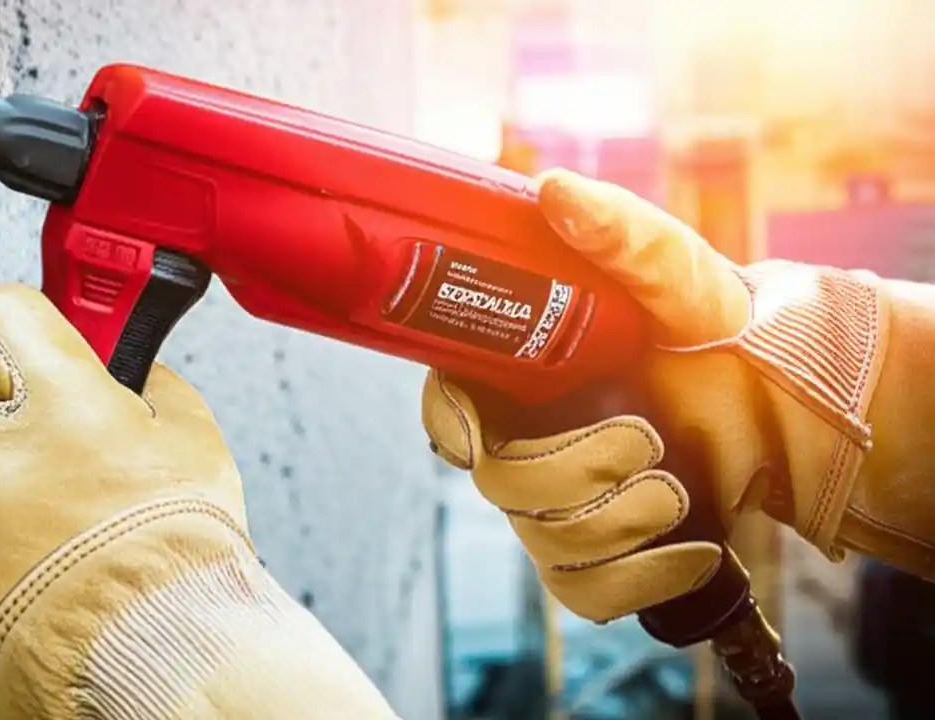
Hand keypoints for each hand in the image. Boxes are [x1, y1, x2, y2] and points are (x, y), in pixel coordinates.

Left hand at [0, 284, 254, 718]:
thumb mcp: (201, 452)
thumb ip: (161, 395)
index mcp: (61, 403)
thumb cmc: (184, 574)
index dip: (5, 327)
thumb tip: (143, 376)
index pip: (0, 316)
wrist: (163, 668)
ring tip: (21, 544)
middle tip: (50, 472)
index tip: (7, 337)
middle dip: (3, 432)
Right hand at [424, 169, 898, 620]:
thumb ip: (619, 233)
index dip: (451, 423)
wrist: (784, 397)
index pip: (446, 405)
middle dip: (576, 471)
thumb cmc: (715, 322)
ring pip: (543, 542)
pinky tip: (692, 548)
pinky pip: (584, 592)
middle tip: (647, 441)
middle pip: (501, 484)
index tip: (480, 431)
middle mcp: (529, 440)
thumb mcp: (674, 270)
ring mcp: (560, 504)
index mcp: (522, 373)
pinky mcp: (601, 555)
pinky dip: (637, 580)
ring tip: (679, 490)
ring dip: (616, 523)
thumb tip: (554, 190)